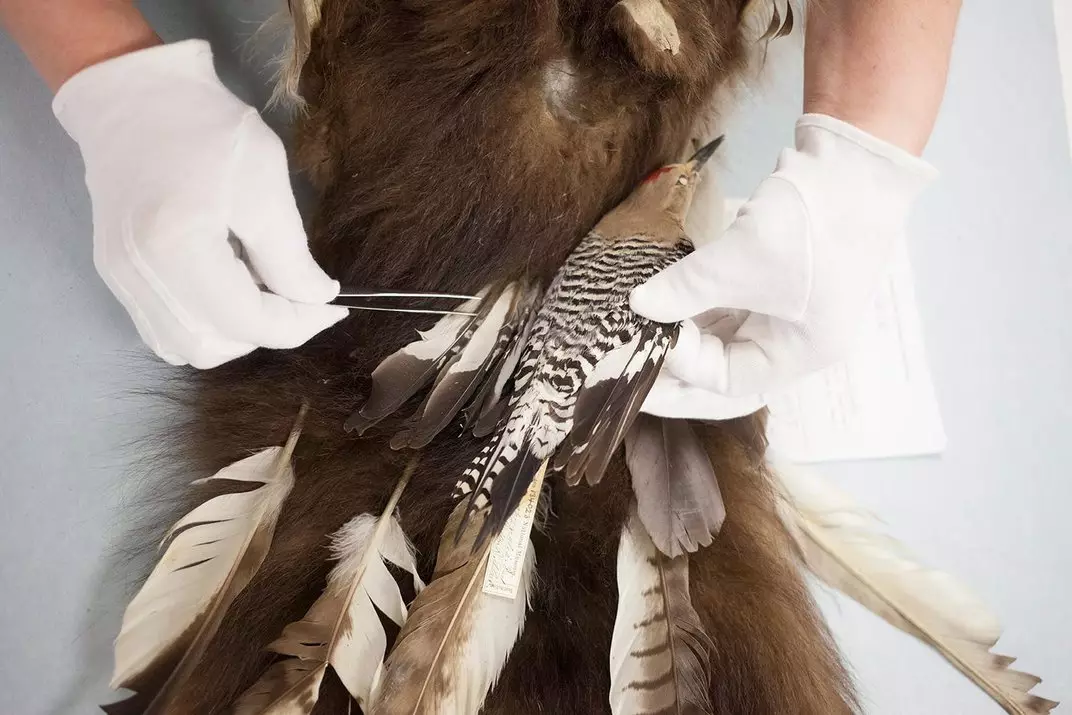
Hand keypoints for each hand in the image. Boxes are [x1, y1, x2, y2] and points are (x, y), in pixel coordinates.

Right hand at [53, 39, 346, 367]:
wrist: (135, 96)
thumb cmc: (206, 129)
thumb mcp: (264, 186)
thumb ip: (291, 256)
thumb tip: (317, 299)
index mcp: (175, 249)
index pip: (247, 322)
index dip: (299, 324)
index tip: (332, 307)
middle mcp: (138, 276)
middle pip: (213, 347)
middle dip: (265, 331)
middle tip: (294, 294)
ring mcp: (120, 279)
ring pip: (186, 348)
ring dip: (233, 333)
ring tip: (258, 286)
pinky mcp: (115, 275)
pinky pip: (164, 330)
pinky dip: (204, 324)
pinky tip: (225, 285)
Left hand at [633, 114, 936, 419]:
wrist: (852, 159)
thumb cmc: (810, 221)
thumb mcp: (741, 258)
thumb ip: (685, 288)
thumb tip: (636, 306)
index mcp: (801, 354)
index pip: (728, 382)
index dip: (681, 367)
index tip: (643, 339)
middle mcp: (793, 341)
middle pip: (724, 371)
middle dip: (676, 372)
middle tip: (628, 367)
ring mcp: (782, 310)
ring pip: (720, 338)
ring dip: (680, 336)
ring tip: (635, 334)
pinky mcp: (768, 281)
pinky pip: (723, 307)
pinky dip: (692, 307)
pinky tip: (659, 305)